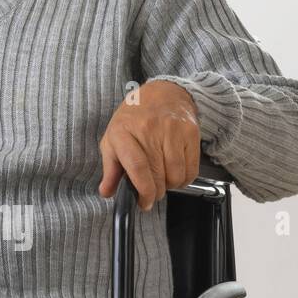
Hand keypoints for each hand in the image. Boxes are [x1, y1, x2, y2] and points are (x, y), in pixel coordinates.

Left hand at [99, 80, 200, 210]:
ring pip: (176, 175)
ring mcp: (171, 130)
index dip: (143, 191)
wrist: (162, 94)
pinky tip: (175, 172)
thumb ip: (110, 169)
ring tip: (162, 178)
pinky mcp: (190, 133)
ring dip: (170, 185)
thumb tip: (106, 192)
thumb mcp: (112, 139)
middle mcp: (148, 130)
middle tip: (151, 191)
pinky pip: (191, 170)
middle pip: (157, 175)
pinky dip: (184, 179)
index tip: (144, 202)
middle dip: (155, 191)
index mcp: (123, 132)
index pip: (137, 168)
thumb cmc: (133, 119)